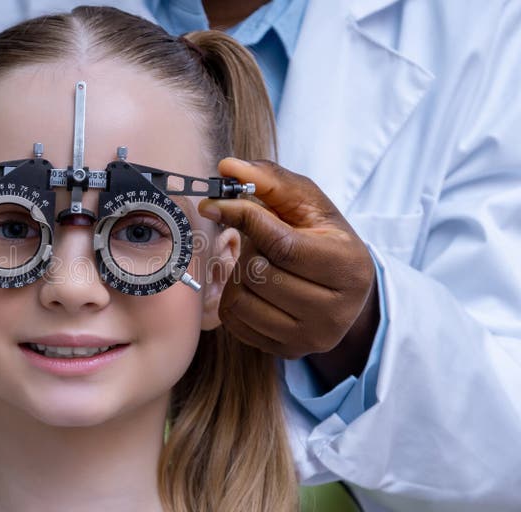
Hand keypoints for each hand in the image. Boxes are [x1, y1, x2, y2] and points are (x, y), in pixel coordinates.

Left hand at [199, 158, 378, 385]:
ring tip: (260, 263)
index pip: (281, 243)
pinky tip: (253, 287)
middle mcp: (334, 311)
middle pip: (260, 272)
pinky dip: (234, 297)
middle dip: (248, 248)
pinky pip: (234, 321)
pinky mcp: (287, 351)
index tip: (215, 203)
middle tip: (260, 241)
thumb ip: (272, 181)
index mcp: (349, 267)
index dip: (243, 217)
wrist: (345, 292)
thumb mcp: (309, 205)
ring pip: (242, 298)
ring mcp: (310, 337)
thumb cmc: (324, 239)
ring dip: (239, 273)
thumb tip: (227, 166)